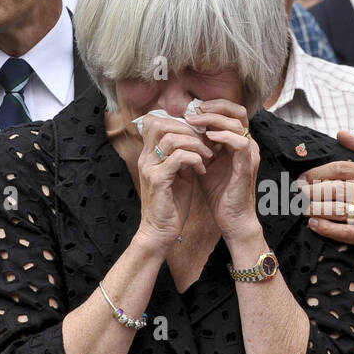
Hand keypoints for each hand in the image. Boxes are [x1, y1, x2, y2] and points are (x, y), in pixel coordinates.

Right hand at [134, 112, 213, 251]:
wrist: (160, 232)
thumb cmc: (171, 205)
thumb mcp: (179, 175)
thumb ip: (184, 157)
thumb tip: (198, 142)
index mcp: (150, 155)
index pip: (157, 121)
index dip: (179, 122)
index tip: (198, 135)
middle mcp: (146, 158)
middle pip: (161, 123)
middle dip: (189, 129)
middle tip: (205, 142)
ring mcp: (150, 168)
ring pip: (171, 138)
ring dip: (195, 144)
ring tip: (207, 156)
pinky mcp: (158, 180)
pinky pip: (178, 158)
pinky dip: (195, 160)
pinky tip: (203, 170)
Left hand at [186, 100, 259, 240]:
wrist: (230, 217)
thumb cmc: (218, 192)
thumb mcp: (205, 162)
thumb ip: (199, 145)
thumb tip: (181, 129)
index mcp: (238, 142)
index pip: (231, 112)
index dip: (213, 106)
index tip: (192, 110)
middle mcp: (247, 144)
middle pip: (238, 111)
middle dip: (215, 106)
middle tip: (194, 110)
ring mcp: (249, 154)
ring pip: (238, 123)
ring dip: (214, 119)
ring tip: (195, 122)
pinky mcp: (247, 165)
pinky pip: (240, 143)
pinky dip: (223, 137)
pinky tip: (207, 138)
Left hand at [298, 131, 353, 271]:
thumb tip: (340, 133)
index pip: (342, 168)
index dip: (318, 172)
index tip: (302, 178)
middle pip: (337, 189)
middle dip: (313, 191)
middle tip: (298, 194)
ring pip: (339, 210)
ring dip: (316, 209)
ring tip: (303, 208)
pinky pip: (345, 231)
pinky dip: (326, 228)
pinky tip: (313, 224)